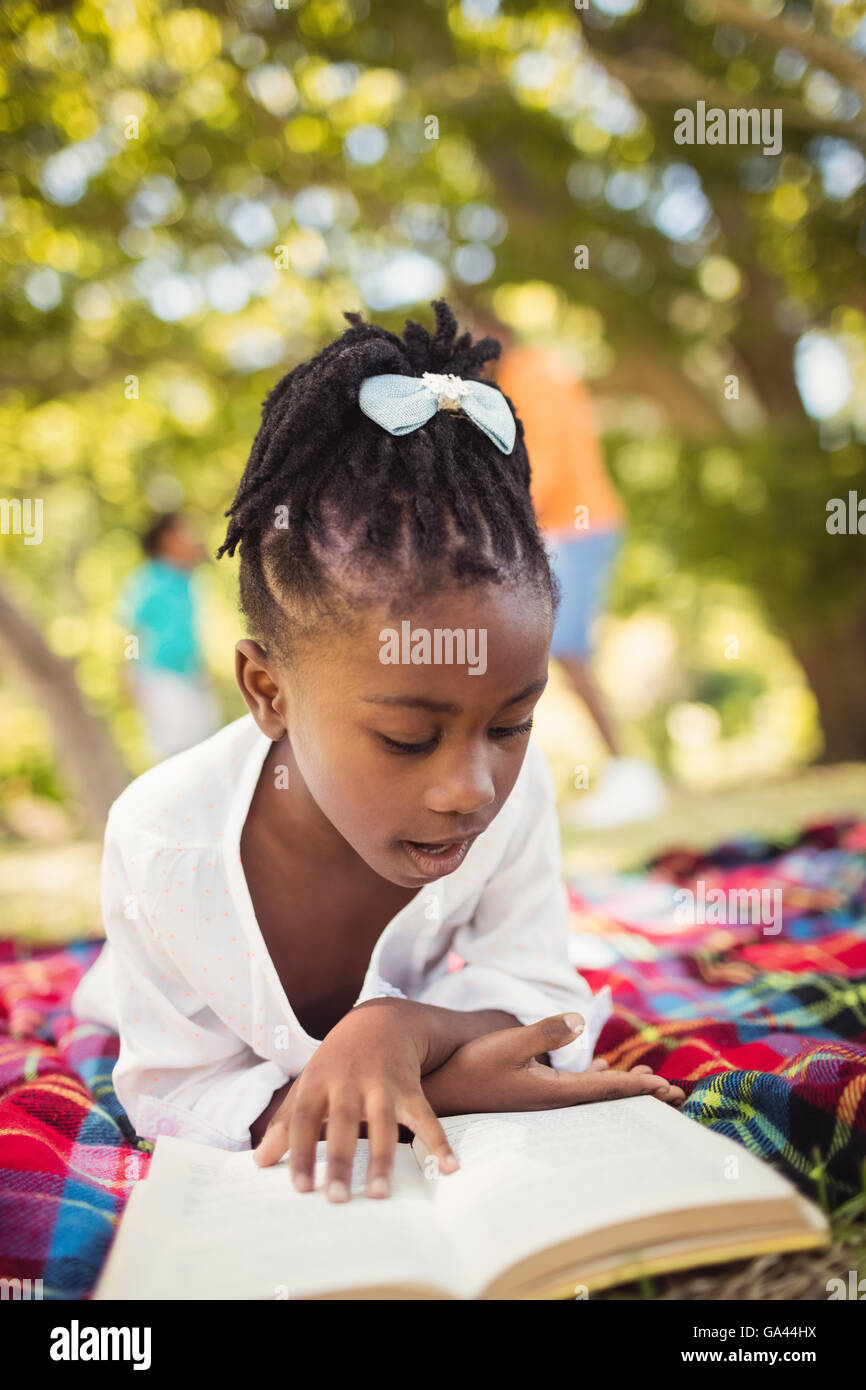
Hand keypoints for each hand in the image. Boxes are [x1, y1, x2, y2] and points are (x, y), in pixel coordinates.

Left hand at [253, 999, 459, 1201]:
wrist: (380, 1020)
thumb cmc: (336, 1062)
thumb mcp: (308, 1083)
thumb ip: (285, 1123)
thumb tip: (259, 1162)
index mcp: (318, 1081)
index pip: (304, 1118)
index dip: (301, 1152)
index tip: (301, 1188)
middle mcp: (348, 1081)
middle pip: (343, 1122)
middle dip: (341, 1160)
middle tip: (337, 1199)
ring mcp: (381, 1083)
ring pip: (383, 1123)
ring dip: (383, 1159)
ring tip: (380, 1194)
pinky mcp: (410, 1086)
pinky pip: (425, 1116)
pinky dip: (438, 1141)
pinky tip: (449, 1167)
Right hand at [421, 1013, 685, 1114]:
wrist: (440, 1091)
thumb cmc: (472, 1068)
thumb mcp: (507, 1044)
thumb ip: (544, 1032)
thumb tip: (578, 1020)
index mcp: (554, 1092)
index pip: (607, 1090)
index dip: (638, 1087)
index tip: (666, 1087)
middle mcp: (554, 1098)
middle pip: (608, 1095)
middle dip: (641, 1091)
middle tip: (676, 1093)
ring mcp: (544, 1095)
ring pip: (593, 1091)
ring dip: (621, 1085)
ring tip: (650, 1083)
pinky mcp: (532, 1089)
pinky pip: (573, 1085)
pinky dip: (595, 1079)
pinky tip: (602, 1071)